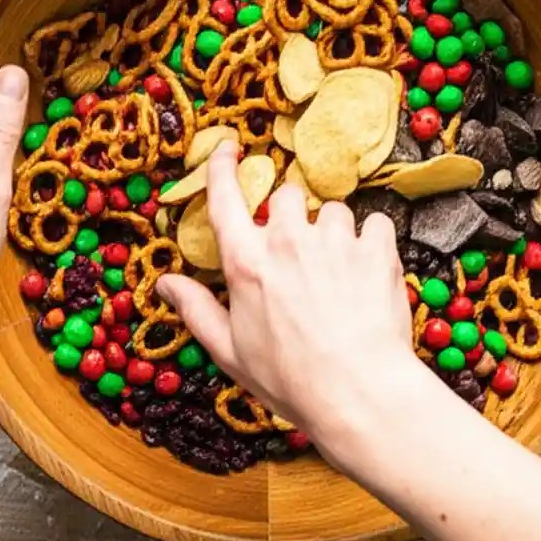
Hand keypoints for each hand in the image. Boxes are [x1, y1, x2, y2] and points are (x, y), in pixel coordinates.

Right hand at [157, 142, 421, 446]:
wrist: (359, 392)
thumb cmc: (290, 380)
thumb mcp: (230, 351)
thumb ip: (197, 310)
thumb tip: (165, 281)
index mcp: (246, 262)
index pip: (225, 197)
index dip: (221, 166)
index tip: (227, 147)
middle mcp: (287, 240)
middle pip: (286, 196)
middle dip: (291, 216)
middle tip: (299, 252)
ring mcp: (334, 240)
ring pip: (333, 210)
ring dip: (333, 232)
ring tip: (338, 273)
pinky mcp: (375, 248)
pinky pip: (374, 224)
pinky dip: (372, 244)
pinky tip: (368, 274)